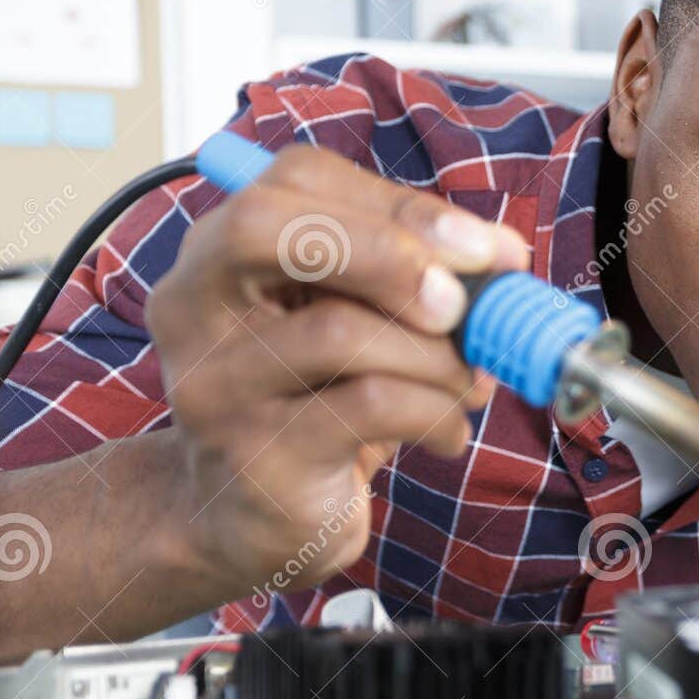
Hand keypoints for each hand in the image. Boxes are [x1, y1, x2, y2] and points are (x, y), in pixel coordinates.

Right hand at [147, 144, 528, 600]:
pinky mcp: (257, 456)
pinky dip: (438, 413)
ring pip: (341, 331)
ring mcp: (215, 384)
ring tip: (467, 386)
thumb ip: (416, 276)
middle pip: (268, 228)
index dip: (400, 204)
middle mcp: (194, 305)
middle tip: (463, 304)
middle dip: (392, 253)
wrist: (251, 519)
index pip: (297, 180)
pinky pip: (372, 406)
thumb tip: (504, 256)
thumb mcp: (360, 321)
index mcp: (219, 251)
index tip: (484, 247)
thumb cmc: (319, 402)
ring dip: (439, 357)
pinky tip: (447, 433)